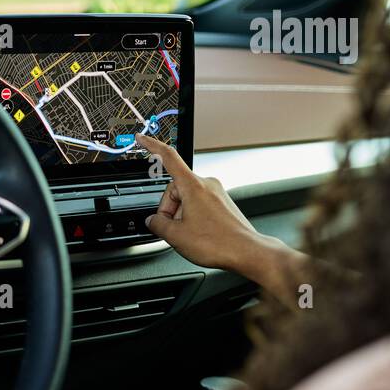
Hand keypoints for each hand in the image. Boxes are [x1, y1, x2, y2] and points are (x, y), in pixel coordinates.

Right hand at [135, 134, 304, 305]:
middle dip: (168, 209)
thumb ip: (157, 224)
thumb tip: (153, 221)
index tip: (142, 138)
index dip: (152, 146)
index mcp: (193, 185)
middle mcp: (206, 184)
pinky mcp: (221, 203)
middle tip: (173, 229)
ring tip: (189, 235)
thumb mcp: (176, 236)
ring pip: (186, 199)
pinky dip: (192, 217)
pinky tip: (198, 233)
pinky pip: (198, 205)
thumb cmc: (218, 242)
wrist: (247, 252)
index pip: (168, 157)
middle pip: (174, 189)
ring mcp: (216, 193)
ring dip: (181, 216)